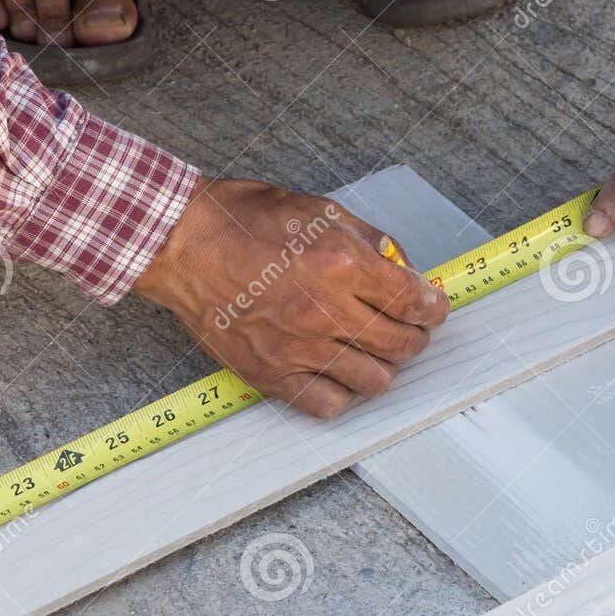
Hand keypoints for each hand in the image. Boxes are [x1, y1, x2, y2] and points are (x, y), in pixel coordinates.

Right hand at [134, 178, 448, 417]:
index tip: (431, 308)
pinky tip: (337, 374)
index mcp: (343, 265)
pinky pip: (328, 405)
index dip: (433, 308)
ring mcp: (299, 349)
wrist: (181, 244)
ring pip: (375, 381)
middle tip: (407, 328)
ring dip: (383, 366)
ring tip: (373, 351)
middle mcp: (327, 312)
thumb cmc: (243, 221)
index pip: (415, 302)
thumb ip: (369, 239)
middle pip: (402, 345)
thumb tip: (401, 267)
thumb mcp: (319, 209)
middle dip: (415, 336)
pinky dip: (342, 394)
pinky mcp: (272, 374)